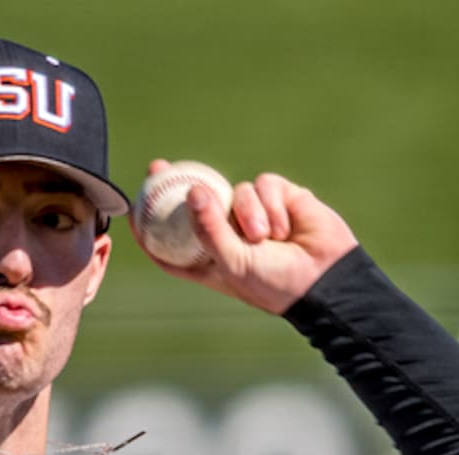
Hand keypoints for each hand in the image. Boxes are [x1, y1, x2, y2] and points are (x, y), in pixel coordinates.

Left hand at [130, 160, 358, 314]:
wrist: (326, 279)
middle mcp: (228, 234)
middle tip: (159, 167)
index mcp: (209, 258)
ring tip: (265, 238)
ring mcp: (254, 214)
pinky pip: (264, 185)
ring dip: (249, 213)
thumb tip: (192, 190)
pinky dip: (272, 204)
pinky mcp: (281, 198)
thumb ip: (209, 228)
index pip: (172, 240)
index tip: (132, 205)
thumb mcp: (232, 262)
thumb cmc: (273, 283)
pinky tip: (285, 228)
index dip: (150, 224)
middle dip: (176, 182)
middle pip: (195, 202)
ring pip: (235, 191)